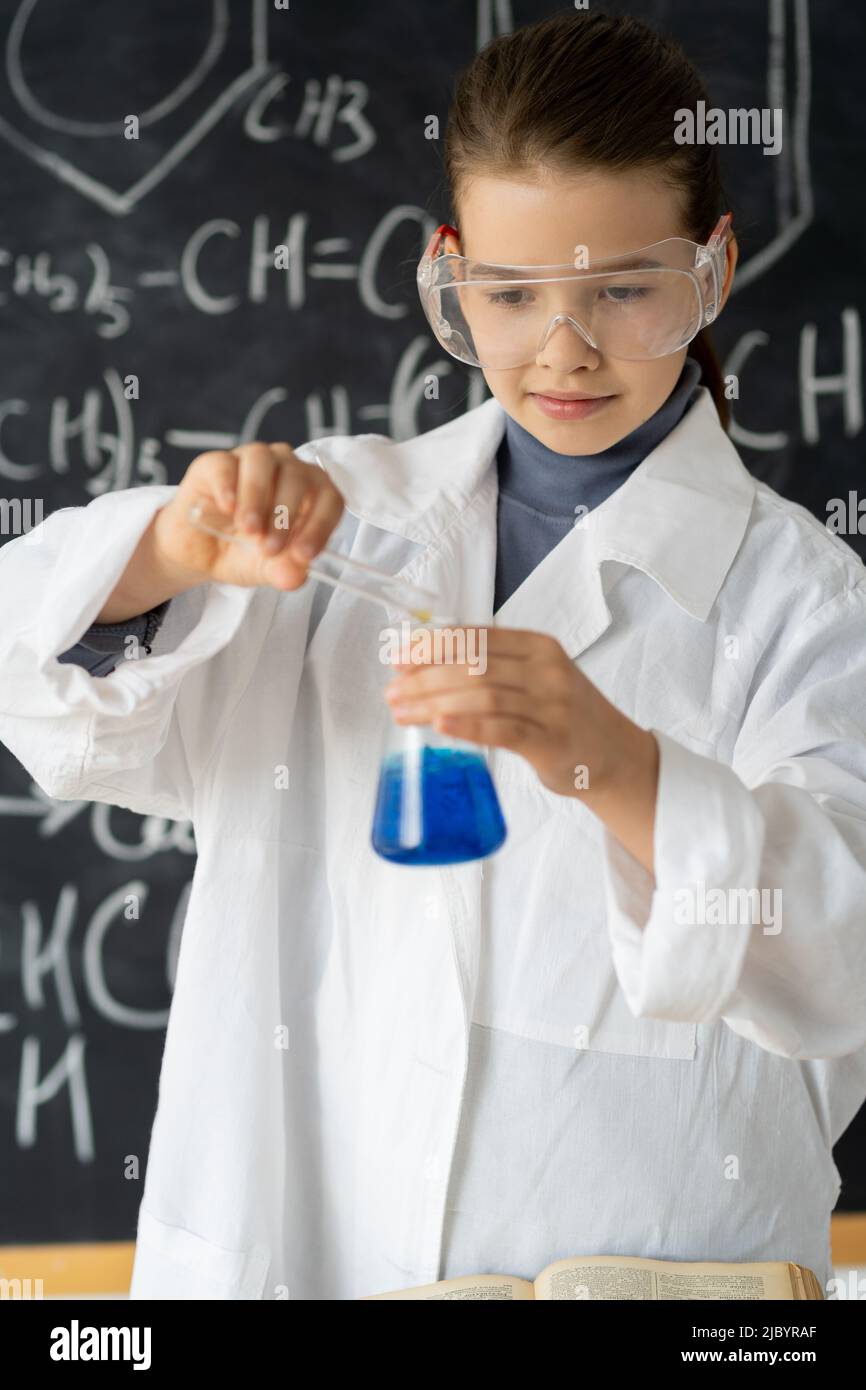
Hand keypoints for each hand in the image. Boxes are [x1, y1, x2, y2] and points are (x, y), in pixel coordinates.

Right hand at [154, 441, 345, 592]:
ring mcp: (249, 462)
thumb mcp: (265, 569)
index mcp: (308, 493)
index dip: (320, 525)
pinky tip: (228, 508)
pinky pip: (225, 464)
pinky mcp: (215, 464)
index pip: (329, 498)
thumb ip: (283, 571)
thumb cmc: (242, 553)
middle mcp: (284, 469)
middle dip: (285, 515)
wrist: (198, 554)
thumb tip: (295, 576)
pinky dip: (228, 485)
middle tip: (269, 548)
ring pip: (263, 460)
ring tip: (249, 529)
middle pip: (298, 475)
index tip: (303, 554)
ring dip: (258, 495)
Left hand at [385, 625, 658, 870]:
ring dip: (434, 703)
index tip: (398, 657)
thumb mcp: (537, 677)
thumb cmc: (564, 716)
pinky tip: (438, 726)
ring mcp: (551, 706)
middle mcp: (547, 671)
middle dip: (424, 677)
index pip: (476, 637)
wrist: (616, 756)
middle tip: (392, 692)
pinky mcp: (551, 742)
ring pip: (482, 696)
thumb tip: (423, 665)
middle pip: (473, 666)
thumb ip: (493, 668)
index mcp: (539, 647)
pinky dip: (467, 726)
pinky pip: (502, 731)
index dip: (432, 645)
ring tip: (402, 712)